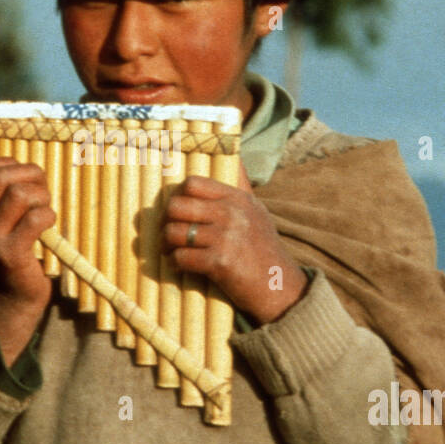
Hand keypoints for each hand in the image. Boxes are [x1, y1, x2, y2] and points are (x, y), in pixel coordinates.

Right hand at [0, 158, 56, 363]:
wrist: (13, 298)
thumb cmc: (15, 252)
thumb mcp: (1, 220)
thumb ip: (4, 195)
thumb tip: (26, 166)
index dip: (8, 164)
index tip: (26, 176)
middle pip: (1, 177)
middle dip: (31, 176)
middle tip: (43, 192)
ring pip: (20, 194)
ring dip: (42, 196)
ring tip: (45, 210)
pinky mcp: (10, 253)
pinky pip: (35, 218)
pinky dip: (49, 216)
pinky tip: (48, 227)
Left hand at [162, 164, 307, 325]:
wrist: (279, 288)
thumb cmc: (263, 250)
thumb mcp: (257, 212)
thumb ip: (240, 188)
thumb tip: (235, 156)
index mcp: (238, 198)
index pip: (192, 183)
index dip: (177, 196)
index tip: (177, 211)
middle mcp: (232, 213)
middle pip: (176, 205)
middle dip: (165, 221)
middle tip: (166, 234)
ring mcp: (226, 237)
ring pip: (174, 232)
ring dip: (166, 245)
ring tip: (169, 251)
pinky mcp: (220, 262)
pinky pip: (181, 257)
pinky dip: (175, 263)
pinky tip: (179, 266)